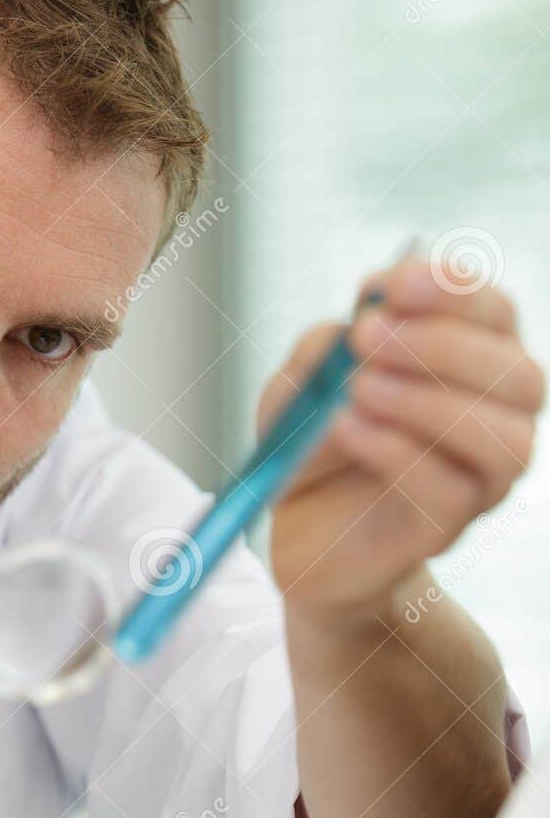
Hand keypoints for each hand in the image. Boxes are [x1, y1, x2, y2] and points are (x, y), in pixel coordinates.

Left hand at [266, 254, 544, 624]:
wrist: (300, 534)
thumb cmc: (314, 448)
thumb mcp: (300, 386)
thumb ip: (325, 349)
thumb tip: (361, 317)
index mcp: (472, 363)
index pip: (495, 315)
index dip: (454, 291)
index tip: (391, 283)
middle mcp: (494, 418)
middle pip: (517, 373)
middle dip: (442, 343)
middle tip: (366, 336)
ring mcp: (478, 479)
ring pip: (501, 437)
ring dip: (428, 401)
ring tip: (358, 389)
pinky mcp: (446, 527)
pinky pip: (448, 489)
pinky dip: (396, 450)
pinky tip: (348, 428)